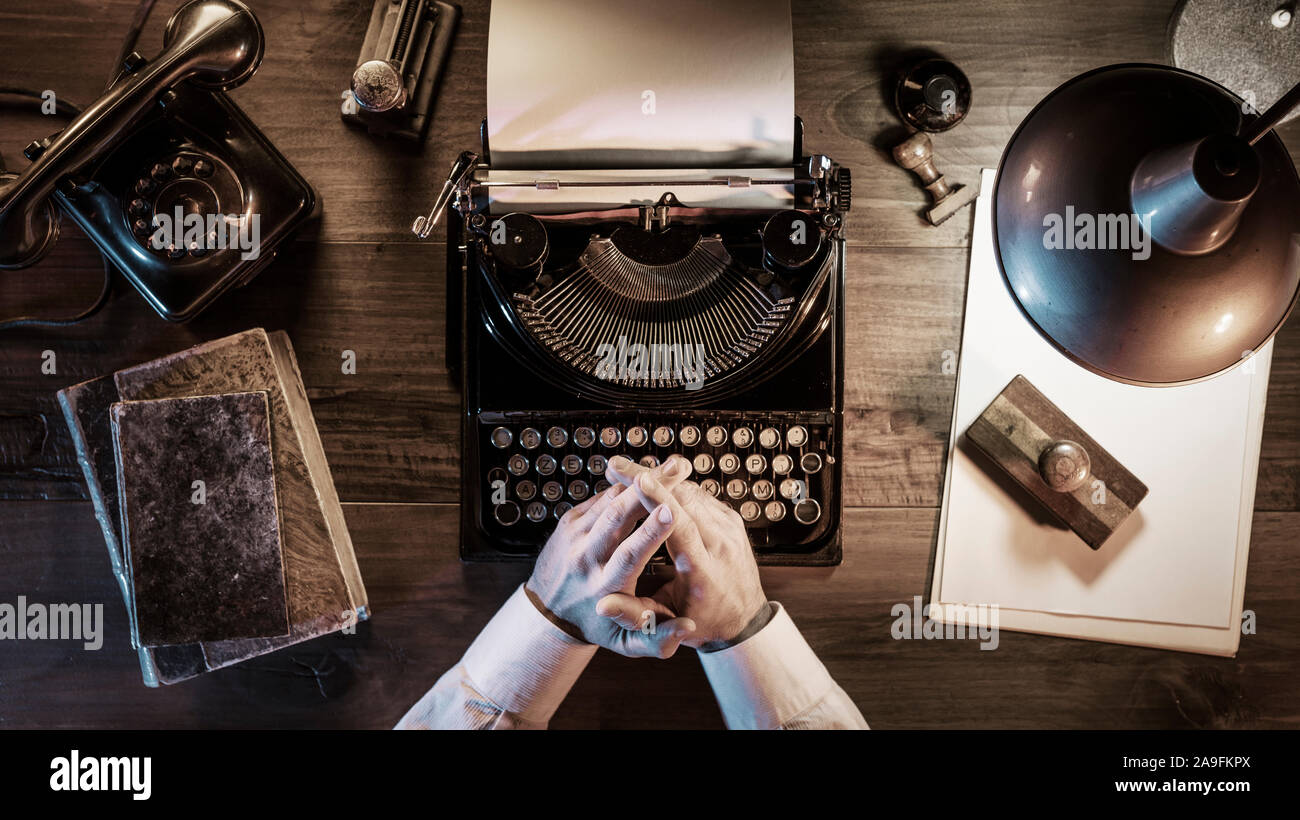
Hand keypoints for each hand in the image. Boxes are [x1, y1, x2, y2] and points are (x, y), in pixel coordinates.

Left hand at [525, 457, 697, 657]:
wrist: (548, 612)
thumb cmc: (597, 625)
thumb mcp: (625, 643)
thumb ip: (658, 639)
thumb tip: (689, 628)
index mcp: (604, 587)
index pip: (628, 555)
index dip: (650, 532)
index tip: (670, 512)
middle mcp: (587, 558)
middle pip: (617, 516)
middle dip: (649, 491)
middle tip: (678, 470)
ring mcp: (575, 537)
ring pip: (609, 500)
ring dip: (641, 480)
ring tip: (673, 466)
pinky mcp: (570, 522)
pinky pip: (601, 498)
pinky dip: (625, 485)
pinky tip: (649, 474)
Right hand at [597, 456, 769, 650]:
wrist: (745, 620)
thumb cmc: (703, 623)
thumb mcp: (667, 623)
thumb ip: (633, 614)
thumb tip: (601, 606)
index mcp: (704, 571)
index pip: (681, 526)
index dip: (658, 501)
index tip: (638, 480)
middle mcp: (721, 544)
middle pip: (684, 499)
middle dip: (649, 479)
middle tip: (616, 467)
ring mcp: (729, 529)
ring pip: (691, 491)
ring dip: (659, 479)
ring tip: (627, 471)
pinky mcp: (731, 520)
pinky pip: (699, 495)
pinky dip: (673, 486)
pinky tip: (652, 483)